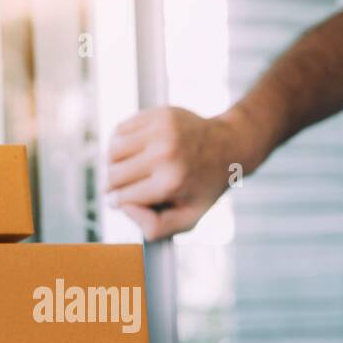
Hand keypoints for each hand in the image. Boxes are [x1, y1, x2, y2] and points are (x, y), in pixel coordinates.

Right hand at [105, 106, 252, 239]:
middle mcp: (164, 154)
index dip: (118, 202)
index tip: (120, 201)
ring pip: (112, 150)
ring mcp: (161, 130)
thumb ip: (155, 228)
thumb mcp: (188, 218)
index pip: (122, 197)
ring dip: (112, 163)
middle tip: (121, 186)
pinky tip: (132, 150)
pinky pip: (120, 130)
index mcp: (170, 183)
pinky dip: (119, 142)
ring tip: (124, 168)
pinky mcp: (158, 114)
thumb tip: (125, 208)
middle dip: (112, 185)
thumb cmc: (205, 186)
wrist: (229, 146)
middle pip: (113, 175)